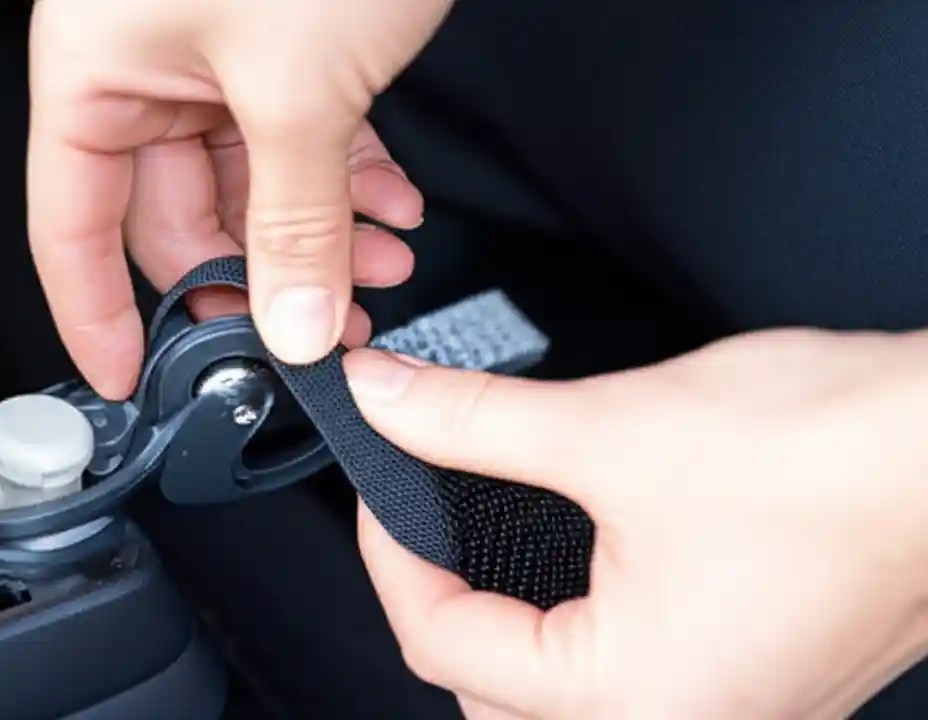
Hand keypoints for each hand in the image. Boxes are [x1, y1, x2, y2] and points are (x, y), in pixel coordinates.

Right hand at [27, 0, 453, 398]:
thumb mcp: (301, 90)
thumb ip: (295, 223)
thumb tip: (293, 324)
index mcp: (98, 69)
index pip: (70, 224)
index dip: (95, 314)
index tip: (126, 381)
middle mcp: (143, 64)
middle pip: (173, 216)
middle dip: (253, 282)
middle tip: (311, 334)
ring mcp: (211, 53)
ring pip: (249, 187)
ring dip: (315, 238)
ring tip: (378, 273)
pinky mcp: (277, 45)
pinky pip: (296, 142)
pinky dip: (344, 184)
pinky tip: (390, 210)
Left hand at [343, 328, 927, 718]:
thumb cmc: (837, 456)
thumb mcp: (615, 426)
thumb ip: (474, 420)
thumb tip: (386, 402)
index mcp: (628, 697)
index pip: (438, 639)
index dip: (387, 548)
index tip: (379, 481)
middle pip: (483, 686)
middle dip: (437, 597)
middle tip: (418, 515)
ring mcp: (718, 710)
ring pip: (547, 697)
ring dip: (499, 623)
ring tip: (476, 543)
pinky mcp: (747, 678)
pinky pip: (619, 679)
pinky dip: (565, 627)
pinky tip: (565, 568)